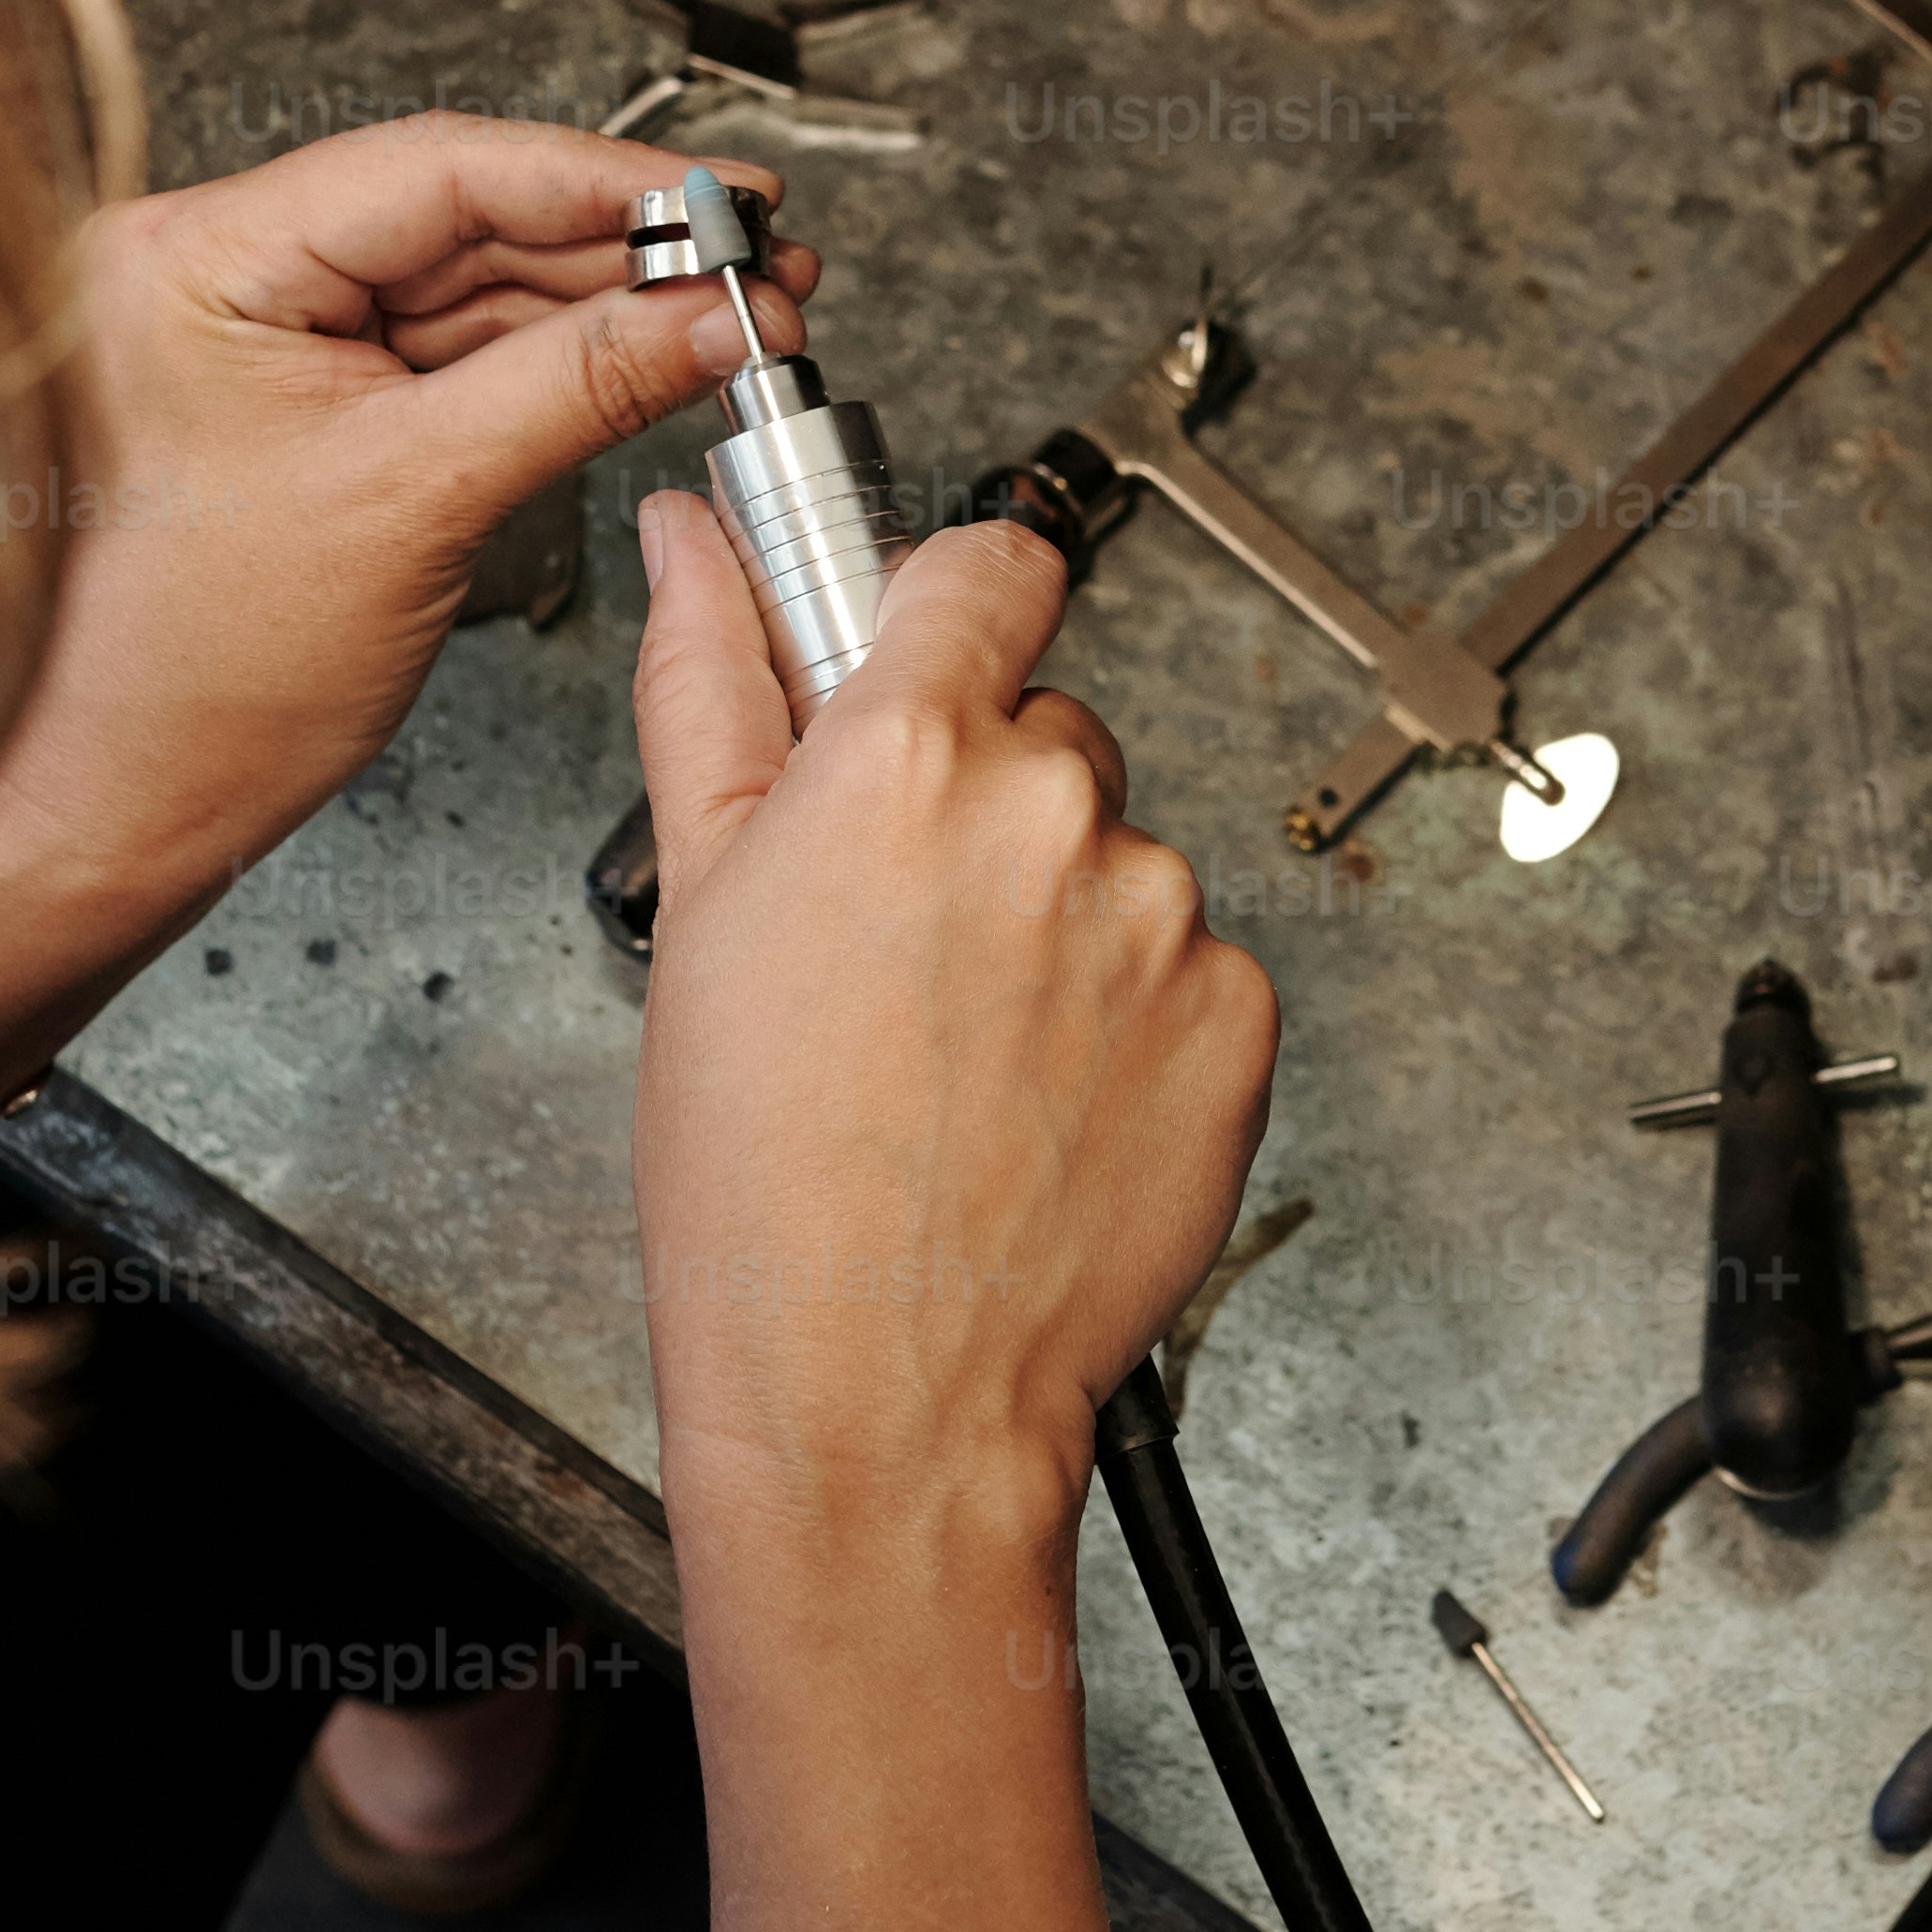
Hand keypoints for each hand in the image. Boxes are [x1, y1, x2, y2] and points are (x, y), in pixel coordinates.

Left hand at [0, 116, 812, 922]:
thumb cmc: (188, 681)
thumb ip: (576, 385)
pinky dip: (550, 356)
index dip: (604, 181)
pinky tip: (644, 355)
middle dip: (622, 247)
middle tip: (759, 267)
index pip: (435, 167)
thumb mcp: (414, 501)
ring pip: (465, 281)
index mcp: (193, 257)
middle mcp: (210, 269)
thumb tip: (707, 315)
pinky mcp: (295, 395)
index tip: (725, 201)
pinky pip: (443, 347)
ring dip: (603, 302)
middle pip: (460, 213)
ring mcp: (253, 331)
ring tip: (730, 317)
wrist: (113, 803)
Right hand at [625, 496, 1276, 1570]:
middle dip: (984, 810)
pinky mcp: (1238, 1021)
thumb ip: (709, 684)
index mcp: (909, 757)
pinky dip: (1131, 1021)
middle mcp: (1057, 813)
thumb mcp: (698, 903)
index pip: (989, 567)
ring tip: (963, 1056)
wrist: (876, 1389)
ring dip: (1059, 924)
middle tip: (899, 947)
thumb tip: (694, 541)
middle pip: (1046, 736)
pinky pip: (1189, 971)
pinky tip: (1041, 1104)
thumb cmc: (761, 1179)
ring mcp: (1166, 919)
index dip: (953, 613)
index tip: (929, 663)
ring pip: (1116, 863)